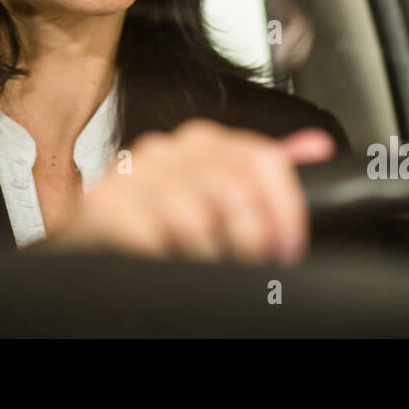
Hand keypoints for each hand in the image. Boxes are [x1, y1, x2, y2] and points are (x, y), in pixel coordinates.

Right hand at [42, 119, 336, 264]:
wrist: (91, 245)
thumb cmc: (155, 223)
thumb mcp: (212, 192)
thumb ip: (261, 170)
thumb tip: (317, 146)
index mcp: (201, 142)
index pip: (261, 160)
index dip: (284, 209)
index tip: (286, 245)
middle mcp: (166, 151)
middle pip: (234, 188)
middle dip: (250, 239)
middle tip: (250, 266)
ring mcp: (132, 175)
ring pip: (195, 216)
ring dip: (208, 255)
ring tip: (204, 266)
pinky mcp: (102, 207)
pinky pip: (150, 235)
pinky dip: (166, 258)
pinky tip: (167, 262)